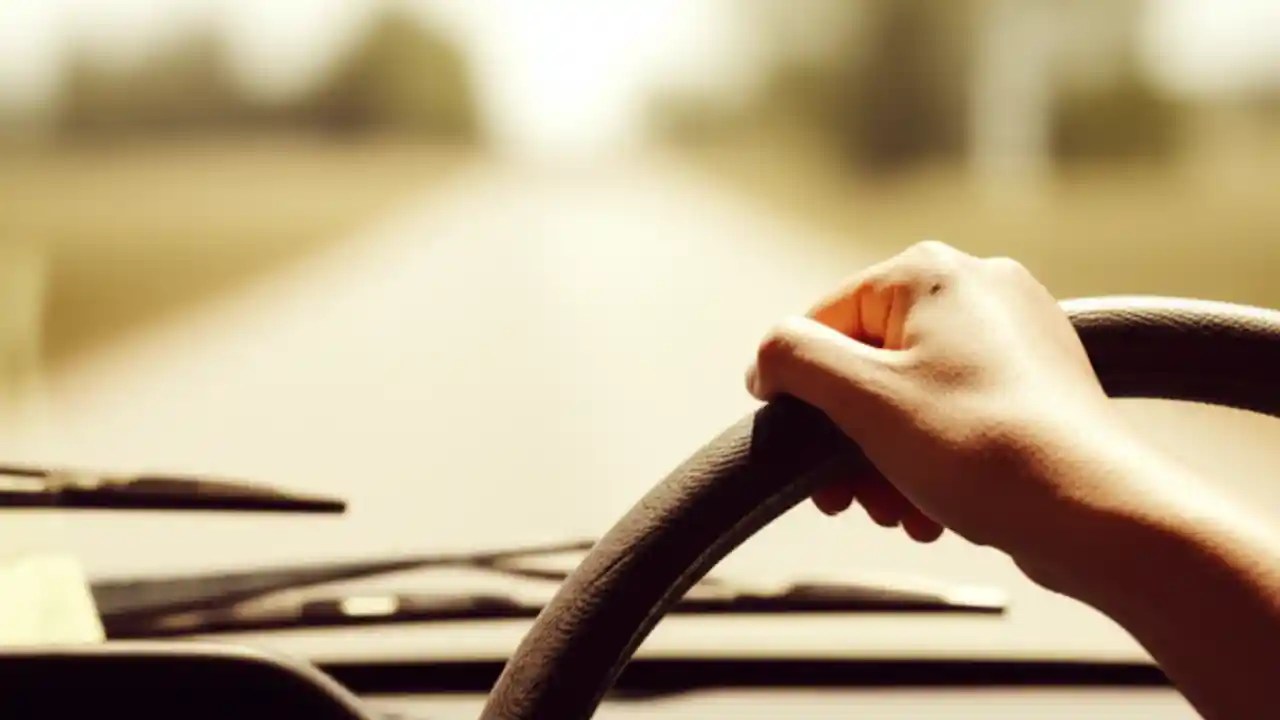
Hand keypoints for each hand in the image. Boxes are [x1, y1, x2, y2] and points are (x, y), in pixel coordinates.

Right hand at [746, 241, 1141, 561]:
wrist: (1096, 511)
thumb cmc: (986, 448)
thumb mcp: (861, 397)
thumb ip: (793, 358)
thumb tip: (769, 357)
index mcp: (931, 272)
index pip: (822, 321)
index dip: (798, 390)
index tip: (797, 448)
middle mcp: (976, 287)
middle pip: (867, 364)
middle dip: (846, 438)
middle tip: (846, 497)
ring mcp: (1012, 333)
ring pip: (907, 396)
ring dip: (883, 458)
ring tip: (896, 511)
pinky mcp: (1033, 381)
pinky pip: (952, 413)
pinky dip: (929, 458)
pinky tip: (930, 508)